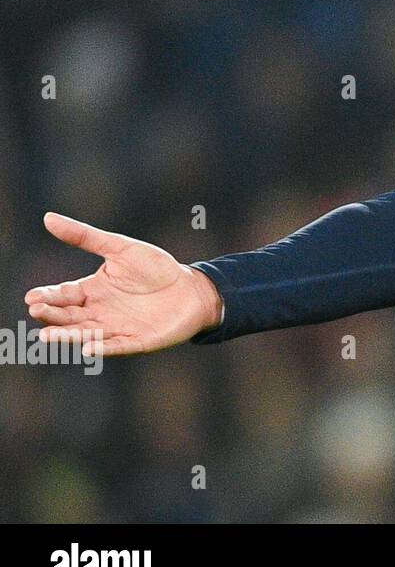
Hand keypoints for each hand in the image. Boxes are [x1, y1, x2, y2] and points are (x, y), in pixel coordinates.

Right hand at [25, 212, 223, 356]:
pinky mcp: (136, 341)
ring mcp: (116, 328)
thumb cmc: (155, 267)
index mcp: (92, 290)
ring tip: (47, 336)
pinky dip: (103, 347)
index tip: (31, 297)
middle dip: (51, 316)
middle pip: (69, 317)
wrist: (191, 288)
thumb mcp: (120, 248)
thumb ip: (85, 237)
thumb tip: (47, 218)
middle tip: (36, 311)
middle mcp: (99, 312)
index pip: (63, 295)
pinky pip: (117, 346)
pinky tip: (89, 348)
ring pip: (86, 334)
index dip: (47, 296)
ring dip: (68, 336)